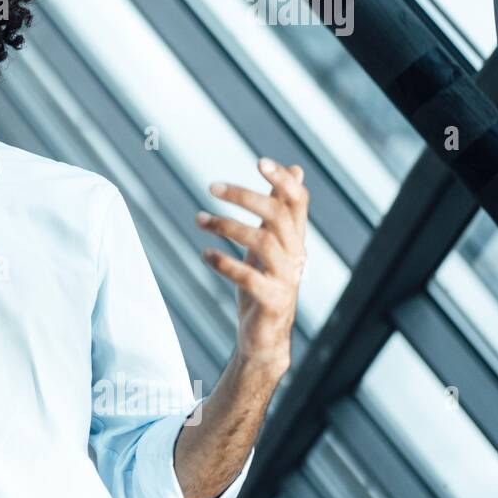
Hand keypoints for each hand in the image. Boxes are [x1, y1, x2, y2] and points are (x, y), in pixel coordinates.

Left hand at [196, 157, 308, 373]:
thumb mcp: (272, 242)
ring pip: (261, 242)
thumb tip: (295, 169)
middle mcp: (296, 255)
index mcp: (295, 238)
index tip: (260, 161)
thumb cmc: (265, 283)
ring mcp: (287, 278)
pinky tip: (204, 254)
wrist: (265, 337)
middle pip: (277, 215)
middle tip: (212, 186)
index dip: (282, 180)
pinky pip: (248, 277)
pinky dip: (224, 262)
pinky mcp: (272, 300)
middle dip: (244, 196)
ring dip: (226, 226)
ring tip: (198, 219)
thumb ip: (280, 209)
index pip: (298, 201)